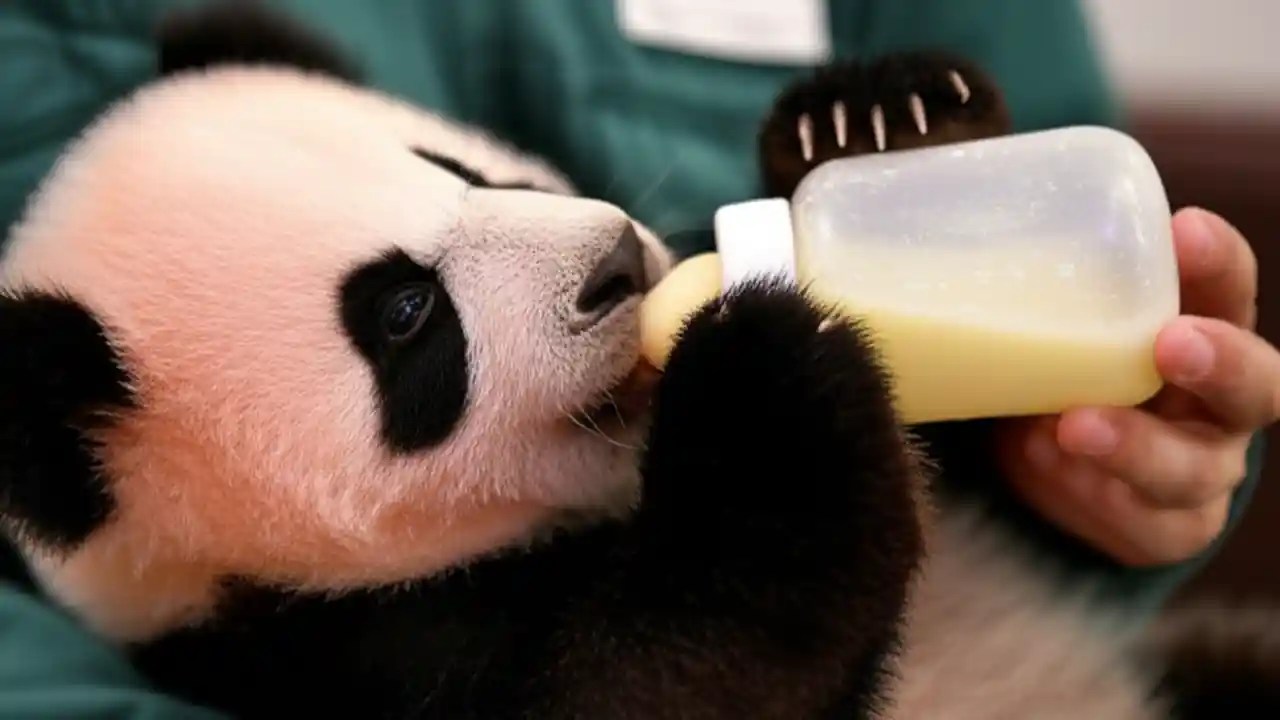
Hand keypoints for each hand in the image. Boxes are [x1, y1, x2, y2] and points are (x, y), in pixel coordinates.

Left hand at [994, 208, 1276, 566]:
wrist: (1052, 462)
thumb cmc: (1061, 363)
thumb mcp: (1051, 323)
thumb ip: (1032, 292)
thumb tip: (936, 245)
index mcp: (1204, 329)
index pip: (1229, 287)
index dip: (1217, 261)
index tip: (1183, 228)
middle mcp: (1219, 401)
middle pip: (1255, 384)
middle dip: (1221, 362)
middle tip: (1172, 342)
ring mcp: (1200, 469)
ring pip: (1193, 467)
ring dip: (1136, 446)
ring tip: (1073, 426)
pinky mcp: (1164, 529)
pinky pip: (1144, 524)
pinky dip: (1094, 496)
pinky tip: (1048, 466)